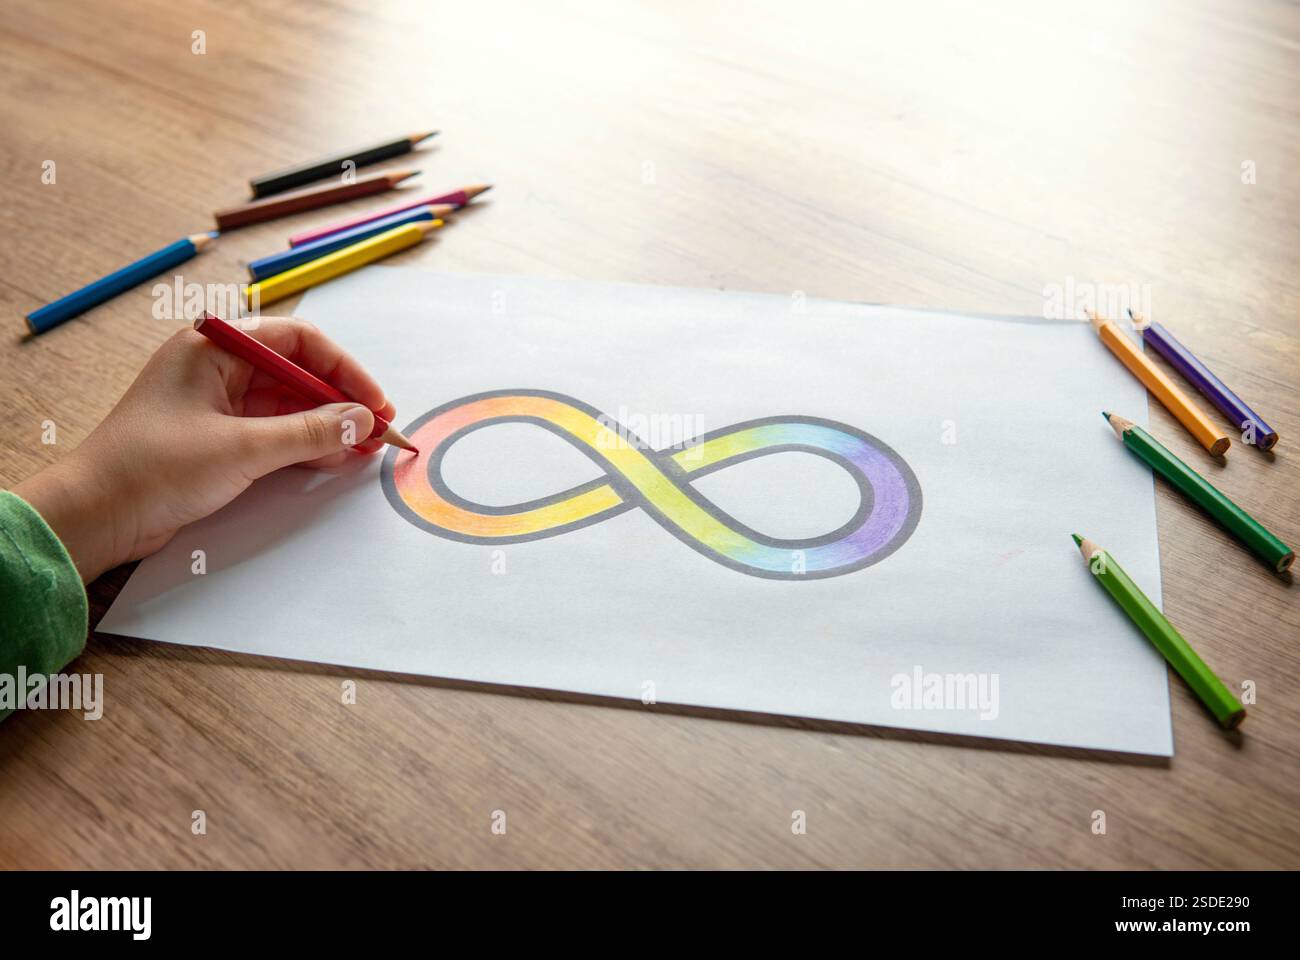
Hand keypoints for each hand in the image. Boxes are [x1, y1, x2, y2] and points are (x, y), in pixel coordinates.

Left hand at [13, 317, 395, 582]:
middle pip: (297, 372)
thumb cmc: (151, 469)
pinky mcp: (216, 437)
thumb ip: (309, 432)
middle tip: (378, 429)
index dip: (343, 370)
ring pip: (288, 404)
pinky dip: (303, 443)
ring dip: (326, 425)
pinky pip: (272, 430)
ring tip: (363, 449)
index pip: (298, 341)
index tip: (374, 403)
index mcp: (214, 348)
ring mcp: (216, 403)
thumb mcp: (242, 449)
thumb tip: (362, 421)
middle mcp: (217, 367)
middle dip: (340, 401)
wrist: (95, 515)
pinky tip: (332, 458)